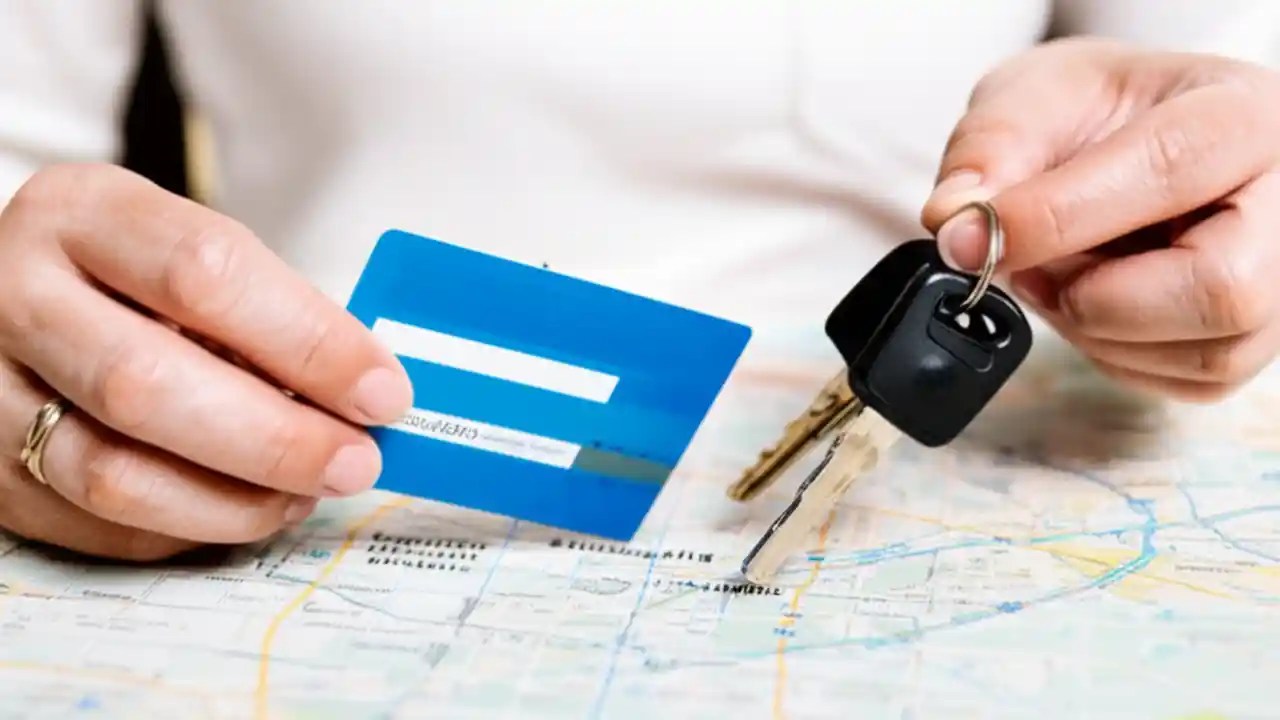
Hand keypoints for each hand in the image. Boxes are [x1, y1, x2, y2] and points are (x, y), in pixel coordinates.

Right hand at [0, 164, 411, 559]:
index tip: (383, 392)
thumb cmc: (125, 274)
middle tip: (355, 462)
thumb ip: (263, 313)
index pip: (206, 275)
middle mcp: (14, 293)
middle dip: (276, 439)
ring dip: (234, 501)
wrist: (10, 294)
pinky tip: (242, 509)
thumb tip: (364, 396)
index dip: (309, 342)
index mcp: (81, 213)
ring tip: (305, 493)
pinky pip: (95, 525)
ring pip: (111, 473)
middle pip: (148, 384)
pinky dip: (185, 529)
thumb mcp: (182, 249)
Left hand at [922, 37, 1279, 401]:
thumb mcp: (1031, 97)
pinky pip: (1188, 382)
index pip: (1168, 172)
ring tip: (1056, 275)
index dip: (1057, 218)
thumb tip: (953, 220)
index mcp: (1241, 114)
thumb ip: (990, 149)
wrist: (1126, 135)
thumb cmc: (1093, 113)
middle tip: (1029, 269)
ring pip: (1207, 353)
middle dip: (1096, 297)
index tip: (972, 239)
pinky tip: (1088, 300)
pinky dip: (1115, 355)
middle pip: (1220, 288)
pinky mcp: (1255, 336)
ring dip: (1098, 331)